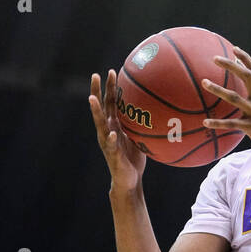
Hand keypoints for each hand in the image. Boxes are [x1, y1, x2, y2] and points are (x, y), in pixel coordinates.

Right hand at [89, 70, 146, 194]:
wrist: (129, 180)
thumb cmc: (134, 157)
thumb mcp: (139, 136)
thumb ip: (141, 123)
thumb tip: (158, 109)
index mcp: (113, 125)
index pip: (110, 102)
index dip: (110, 87)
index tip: (112, 71)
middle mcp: (107, 131)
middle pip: (101, 108)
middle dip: (97, 91)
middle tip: (95, 75)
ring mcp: (108, 143)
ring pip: (99, 124)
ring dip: (95, 111)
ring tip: (91, 99)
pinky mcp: (113, 155)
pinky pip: (111, 146)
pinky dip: (111, 139)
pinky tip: (112, 133)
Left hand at [202, 47, 250, 162]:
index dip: (245, 59)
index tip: (234, 49)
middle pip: (246, 76)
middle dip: (230, 65)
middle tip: (215, 58)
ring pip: (234, 97)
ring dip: (218, 89)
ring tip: (205, 82)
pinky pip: (231, 124)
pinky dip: (218, 123)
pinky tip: (206, 122)